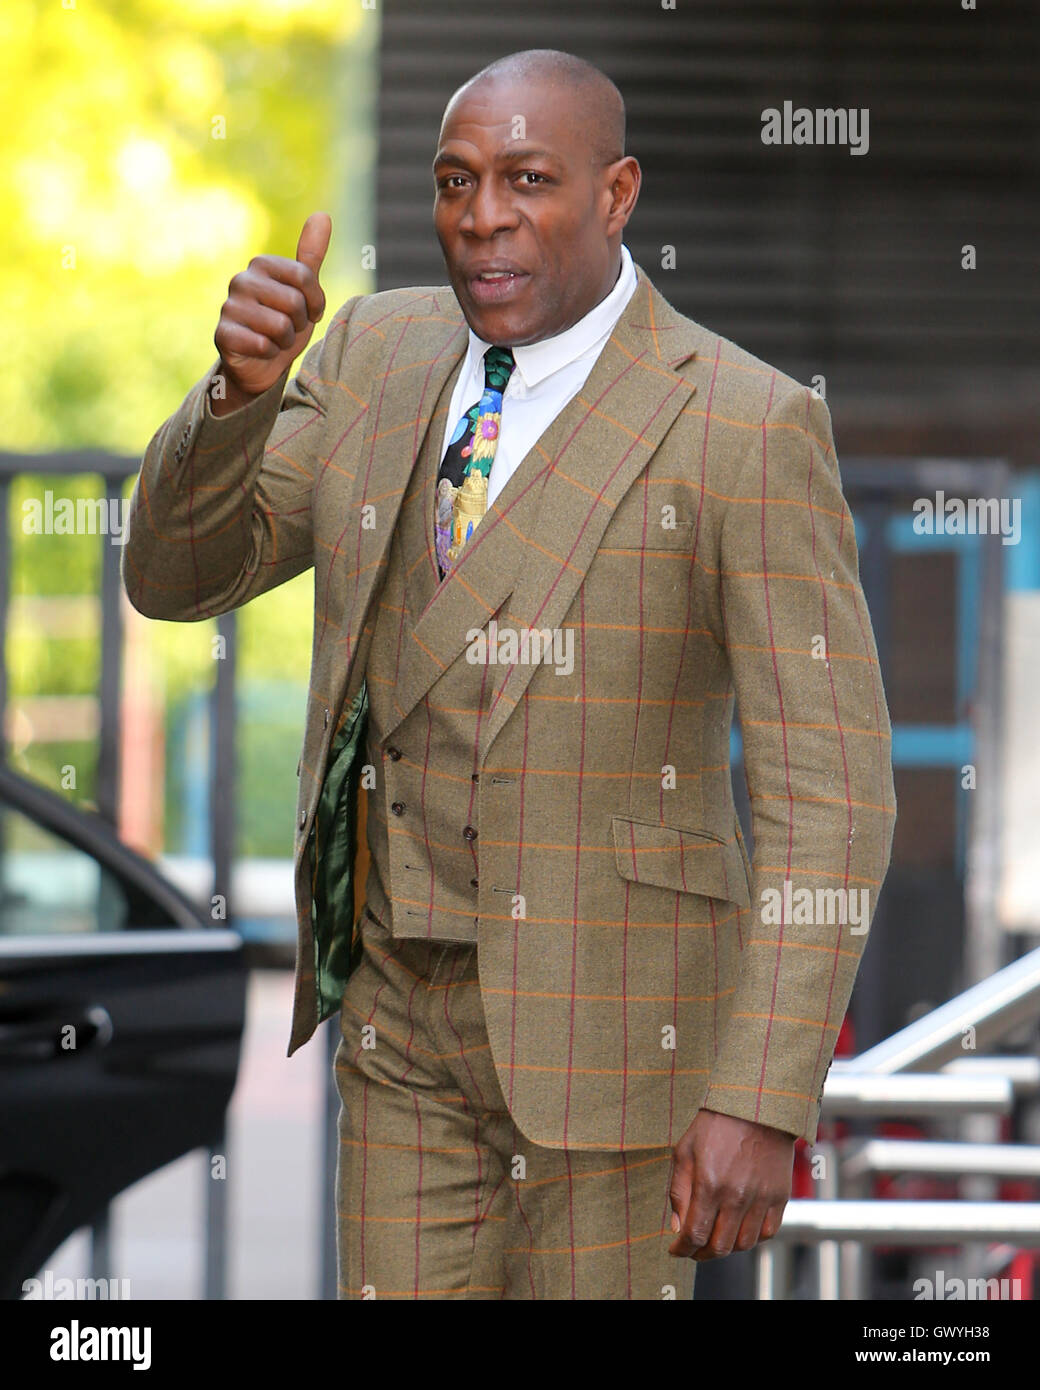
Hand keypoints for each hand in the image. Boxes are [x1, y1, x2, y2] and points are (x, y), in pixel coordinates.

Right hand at [211, 211, 330, 413]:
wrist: (261, 363)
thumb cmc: (284, 323)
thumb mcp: (303, 290)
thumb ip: (311, 255)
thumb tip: (323, 215)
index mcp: (261, 264)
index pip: (305, 277)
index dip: (315, 302)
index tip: (309, 311)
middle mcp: (241, 280)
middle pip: (294, 302)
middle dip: (299, 324)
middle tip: (288, 329)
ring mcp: (229, 307)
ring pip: (280, 326)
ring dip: (285, 341)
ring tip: (274, 339)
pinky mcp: (223, 334)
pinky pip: (263, 345)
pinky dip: (270, 354)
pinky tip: (261, 351)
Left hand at [667, 1108, 794, 1260]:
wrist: (755, 1105)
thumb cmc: (716, 1125)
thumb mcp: (684, 1150)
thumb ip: (678, 1191)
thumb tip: (677, 1227)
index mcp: (709, 1184)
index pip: (694, 1235)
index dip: (682, 1248)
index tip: (676, 1249)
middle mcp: (737, 1196)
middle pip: (719, 1247)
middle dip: (701, 1254)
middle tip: (694, 1249)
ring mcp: (761, 1198)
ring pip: (743, 1244)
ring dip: (726, 1248)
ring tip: (715, 1237)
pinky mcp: (780, 1196)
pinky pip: (767, 1232)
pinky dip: (752, 1238)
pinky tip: (740, 1229)